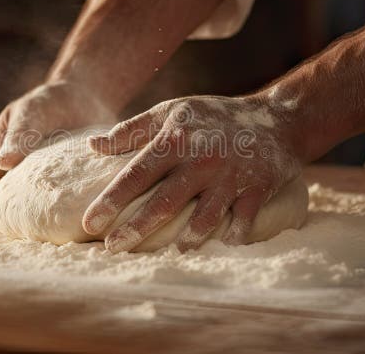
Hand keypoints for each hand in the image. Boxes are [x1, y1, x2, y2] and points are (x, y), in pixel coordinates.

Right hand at [0, 80, 113, 222]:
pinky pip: (53, 199)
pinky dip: (50, 213)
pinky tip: (57, 228)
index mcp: (0, 146)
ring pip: (24, 199)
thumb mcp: (33, 112)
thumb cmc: (53, 101)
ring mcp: (38, 173)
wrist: (86, 96)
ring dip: (21, 217)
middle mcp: (15, 164)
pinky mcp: (62, 179)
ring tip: (23, 238)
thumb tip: (1, 164)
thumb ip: (20, 135)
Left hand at [82, 95, 301, 251]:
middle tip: (111, 249)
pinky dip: (233, 234)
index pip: (136, 174)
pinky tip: (221, 244)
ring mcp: (231, 175)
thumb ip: (130, 131)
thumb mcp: (170, 113)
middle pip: (164, 201)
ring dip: (186, 238)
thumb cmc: (212, 117)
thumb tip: (92, 146)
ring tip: (169, 252)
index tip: (89, 224)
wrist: (275, 119)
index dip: (111, 200)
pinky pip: (244, 219)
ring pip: (204, 216)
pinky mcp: (259, 188)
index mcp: (175, 140)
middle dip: (135, 228)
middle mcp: (201, 159)